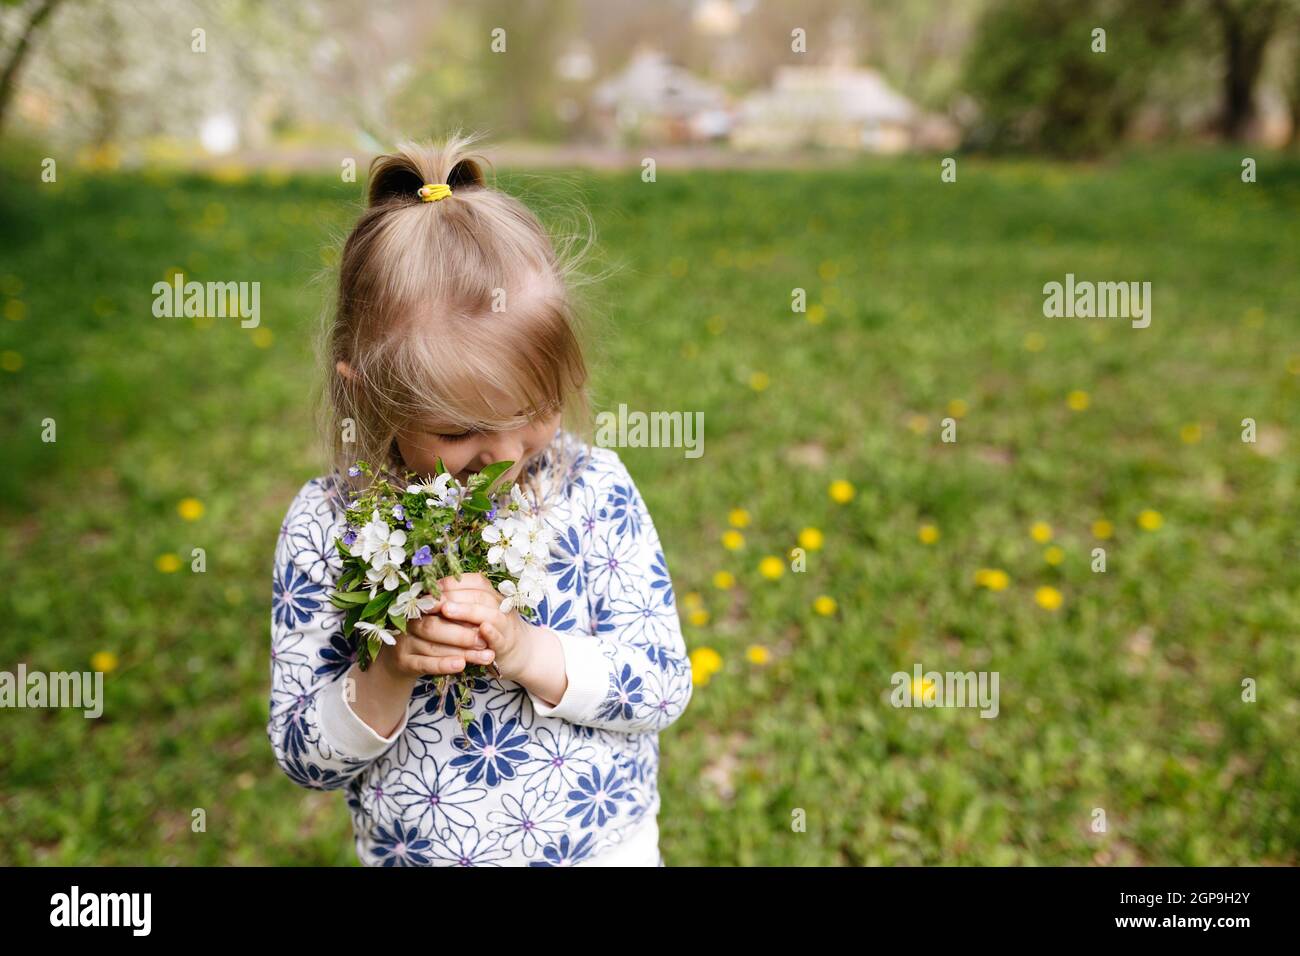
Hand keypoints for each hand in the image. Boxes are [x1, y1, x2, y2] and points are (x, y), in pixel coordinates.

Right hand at [346, 591, 494, 738]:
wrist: (404, 658)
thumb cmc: (431, 633)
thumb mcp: (442, 617)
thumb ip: (457, 609)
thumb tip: (484, 611)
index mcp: (419, 603)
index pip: (439, 603)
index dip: (460, 609)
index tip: (482, 617)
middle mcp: (408, 621)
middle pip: (434, 626)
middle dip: (463, 634)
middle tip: (485, 641)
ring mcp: (403, 641)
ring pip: (432, 647)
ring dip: (462, 652)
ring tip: (486, 656)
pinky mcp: (403, 661)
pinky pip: (424, 664)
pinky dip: (444, 664)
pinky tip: (461, 665)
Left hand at [431, 573, 536, 682]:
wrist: (523, 654)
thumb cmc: (493, 631)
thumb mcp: (481, 613)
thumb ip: (463, 602)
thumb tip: (432, 594)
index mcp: (493, 596)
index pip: (475, 581)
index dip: (452, 582)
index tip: (431, 587)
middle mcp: (501, 607)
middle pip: (479, 596)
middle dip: (453, 596)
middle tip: (431, 600)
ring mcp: (506, 626)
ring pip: (490, 614)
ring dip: (468, 610)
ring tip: (446, 610)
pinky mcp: (507, 647)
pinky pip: (500, 638)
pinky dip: (492, 633)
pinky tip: (481, 629)